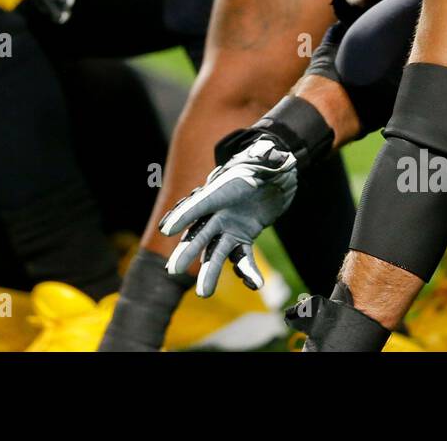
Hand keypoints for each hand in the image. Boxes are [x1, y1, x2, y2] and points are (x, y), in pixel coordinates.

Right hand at [159, 134, 298, 296]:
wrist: (278, 172)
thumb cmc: (270, 160)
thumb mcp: (272, 157)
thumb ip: (269, 157)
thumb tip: (273, 152)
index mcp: (221, 188)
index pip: (200, 203)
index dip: (184, 215)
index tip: (168, 230)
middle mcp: (219, 210)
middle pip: (199, 233)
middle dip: (187, 252)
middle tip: (173, 270)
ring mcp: (229, 225)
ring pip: (215, 252)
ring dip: (209, 272)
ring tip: (205, 293)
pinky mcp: (243, 236)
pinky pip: (242, 257)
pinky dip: (247, 272)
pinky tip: (254, 283)